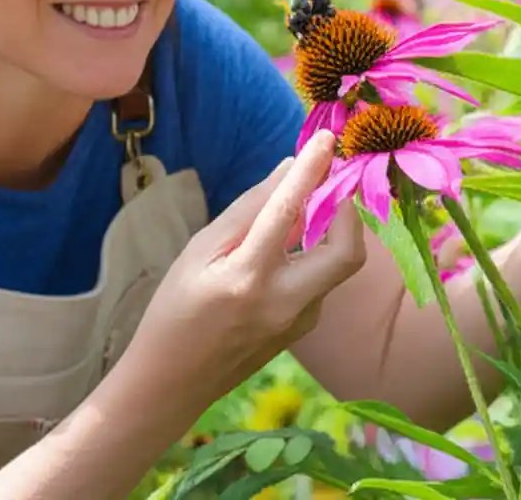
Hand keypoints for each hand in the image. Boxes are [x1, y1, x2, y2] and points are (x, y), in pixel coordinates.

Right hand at [121, 129, 367, 406]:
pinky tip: (283, 250)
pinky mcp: (303, 329)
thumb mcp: (198, 253)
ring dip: (328, 231)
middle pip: (347, 251)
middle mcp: (284, 303)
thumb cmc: (174, 310)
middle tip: (331, 180)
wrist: (172, 382)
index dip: (311, 170)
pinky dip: (311, 255)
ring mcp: (300, 322)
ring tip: (299, 209)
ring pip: (336, 265)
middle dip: (347, 209)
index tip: (325, 138)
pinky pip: (319, 281)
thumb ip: (247, 212)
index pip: (289, 211)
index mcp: (247, 278)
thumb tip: (289, 170)